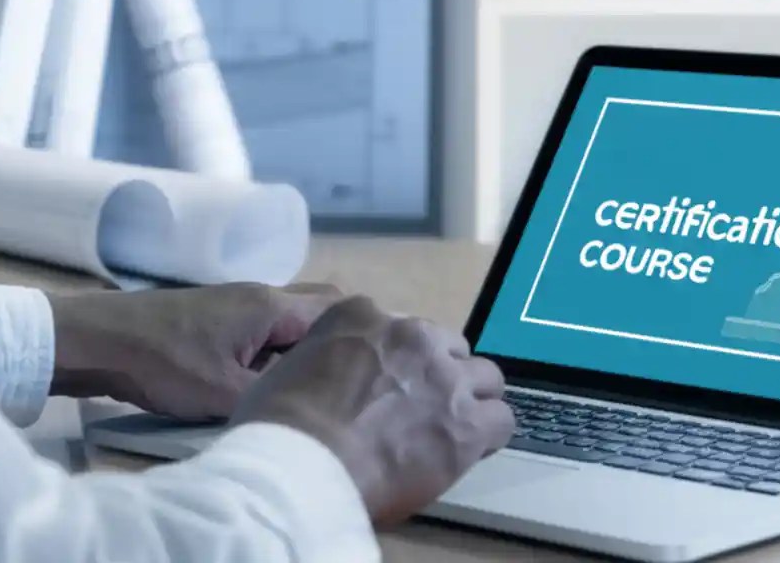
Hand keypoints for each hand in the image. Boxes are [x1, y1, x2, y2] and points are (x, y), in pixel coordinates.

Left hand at [49, 283, 341, 418]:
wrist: (95, 340)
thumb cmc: (161, 362)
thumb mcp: (223, 393)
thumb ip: (274, 396)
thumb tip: (314, 404)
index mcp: (272, 306)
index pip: (339, 312)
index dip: (359, 340)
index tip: (369, 370)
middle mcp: (261, 295)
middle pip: (319, 308)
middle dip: (337, 340)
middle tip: (345, 378)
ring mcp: (237, 303)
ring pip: (291, 319)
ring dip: (304, 347)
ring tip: (311, 384)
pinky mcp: (217, 317)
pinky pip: (266, 327)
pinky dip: (278, 348)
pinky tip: (270, 380)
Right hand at [232, 295, 515, 524]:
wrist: (302, 463)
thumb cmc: (278, 425)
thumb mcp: (291, 365)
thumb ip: (325, 358)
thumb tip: (332, 377)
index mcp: (363, 316)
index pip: (400, 328)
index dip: (397, 361)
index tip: (386, 386)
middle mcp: (413, 336)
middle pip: (449, 348)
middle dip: (440, 374)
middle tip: (421, 407)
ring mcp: (446, 378)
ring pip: (485, 377)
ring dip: (470, 400)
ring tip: (450, 428)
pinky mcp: (468, 423)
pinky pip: (501, 419)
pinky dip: (488, 435)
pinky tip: (469, 451)